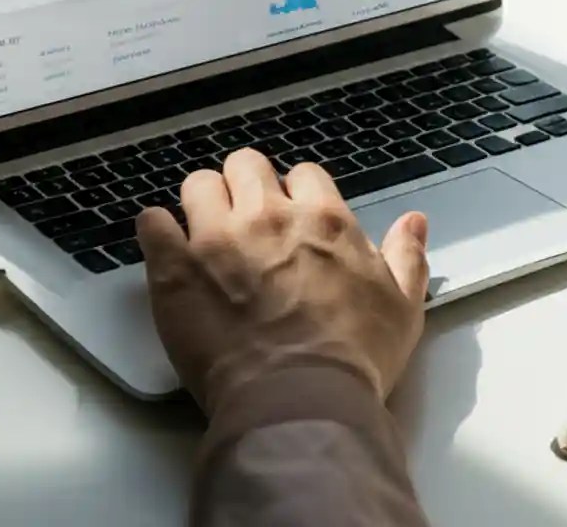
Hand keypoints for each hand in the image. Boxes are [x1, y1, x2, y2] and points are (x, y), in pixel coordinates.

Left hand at [137, 149, 429, 414]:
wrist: (299, 401)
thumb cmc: (355, 359)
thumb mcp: (403, 308)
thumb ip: (408, 257)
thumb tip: (414, 222)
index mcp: (324, 220)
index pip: (305, 174)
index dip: (298, 193)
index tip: (294, 217)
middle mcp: (269, 216)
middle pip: (246, 166)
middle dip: (246, 185)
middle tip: (247, 219)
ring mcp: (216, 238)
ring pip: (197, 184)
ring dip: (202, 201)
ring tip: (205, 230)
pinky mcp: (174, 269)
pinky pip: (152, 223)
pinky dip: (157, 228)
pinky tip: (165, 245)